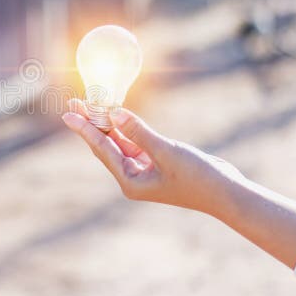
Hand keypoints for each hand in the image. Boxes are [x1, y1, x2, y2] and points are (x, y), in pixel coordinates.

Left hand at [61, 99, 245, 214]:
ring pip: (118, 143)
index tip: (68, 112)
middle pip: (105, 145)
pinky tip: (114, 114)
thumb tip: (113, 112)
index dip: (85, 128)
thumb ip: (138, 131)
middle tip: (74, 102)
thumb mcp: (166, 151)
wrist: (226, 193)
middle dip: (90, 123)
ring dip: (106, 124)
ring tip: (89, 104)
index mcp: (130, 181)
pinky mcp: (156, 163)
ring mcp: (144, 171)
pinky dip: (125, 128)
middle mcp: (132, 177)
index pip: (102, 148)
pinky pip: (134, 143)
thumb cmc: (198, 177)